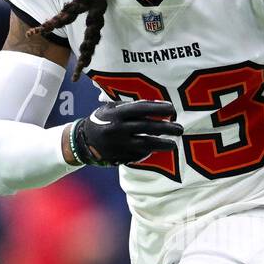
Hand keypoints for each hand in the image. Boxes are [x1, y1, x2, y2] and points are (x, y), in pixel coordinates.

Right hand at [68, 100, 182, 166]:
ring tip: (173, 144)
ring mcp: (119, 144)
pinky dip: (149, 152)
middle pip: (147, 127)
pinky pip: (138, 154)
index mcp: (116, 113)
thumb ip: (131, 107)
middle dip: (166, 128)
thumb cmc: (102, 120)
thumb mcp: (111, 108)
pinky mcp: (119, 156)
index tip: (172, 109)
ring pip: (145, 144)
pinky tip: (157, 149)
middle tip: (180, 129)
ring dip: (162, 144)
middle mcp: (118, 128)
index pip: (142, 108)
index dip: (159, 108)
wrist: (83, 141)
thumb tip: (158, 106)